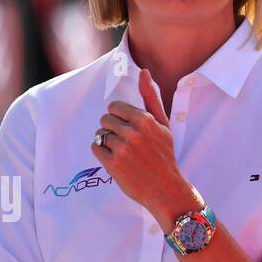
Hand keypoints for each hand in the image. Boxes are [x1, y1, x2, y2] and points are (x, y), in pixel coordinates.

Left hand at [93, 68, 199, 222]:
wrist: (166, 189)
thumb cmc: (164, 154)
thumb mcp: (163, 124)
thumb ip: (151, 97)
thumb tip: (144, 72)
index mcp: (145, 120)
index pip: (114, 107)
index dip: (119, 117)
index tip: (130, 129)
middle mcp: (134, 133)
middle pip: (104, 119)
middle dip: (113, 130)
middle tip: (128, 143)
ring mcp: (122, 149)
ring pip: (100, 133)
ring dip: (108, 142)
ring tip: (125, 153)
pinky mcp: (112, 164)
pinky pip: (95, 147)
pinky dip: (102, 153)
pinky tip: (117, 160)